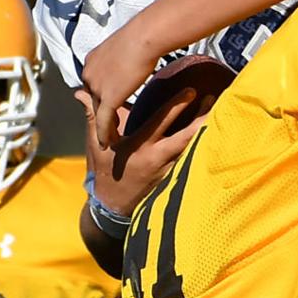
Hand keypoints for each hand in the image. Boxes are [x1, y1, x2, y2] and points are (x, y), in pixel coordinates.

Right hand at [77, 87, 205, 221]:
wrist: (111, 207)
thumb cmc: (103, 173)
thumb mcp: (95, 145)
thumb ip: (93, 118)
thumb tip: (80, 93)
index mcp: (139, 146)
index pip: (161, 122)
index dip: (177, 106)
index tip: (192, 91)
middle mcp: (156, 158)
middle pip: (185, 137)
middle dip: (200, 118)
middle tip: (213, 100)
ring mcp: (166, 171)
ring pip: (191, 150)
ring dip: (204, 132)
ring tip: (217, 115)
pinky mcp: (170, 180)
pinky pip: (189, 163)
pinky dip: (201, 150)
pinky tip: (213, 139)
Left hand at [81, 22, 164, 148]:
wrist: (145, 37)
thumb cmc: (142, 36)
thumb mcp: (125, 46)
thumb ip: (121, 56)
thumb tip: (132, 53)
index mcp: (92, 61)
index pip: (93, 84)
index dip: (100, 96)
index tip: (107, 105)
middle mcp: (89, 74)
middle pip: (93, 100)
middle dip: (99, 113)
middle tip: (107, 126)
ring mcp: (96, 87)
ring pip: (97, 113)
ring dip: (102, 127)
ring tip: (108, 140)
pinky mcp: (107, 98)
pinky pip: (103, 121)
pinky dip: (104, 134)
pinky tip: (107, 144)